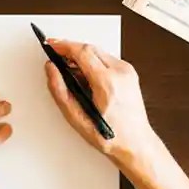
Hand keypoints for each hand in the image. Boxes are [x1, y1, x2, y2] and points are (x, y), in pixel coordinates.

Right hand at [44, 39, 154, 160]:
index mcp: (108, 83)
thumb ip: (61, 91)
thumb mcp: (78, 119)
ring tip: (71, 72)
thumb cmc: (111, 136)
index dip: (63, 45)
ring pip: (98, 51)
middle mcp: (121, 73)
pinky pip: (106, 59)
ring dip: (82, 56)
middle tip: (57, 57)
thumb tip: (52, 70)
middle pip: (90, 48)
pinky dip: (93, 63)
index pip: (82, 52)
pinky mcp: (129, 72)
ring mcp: (127, 71)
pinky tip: (86, 77)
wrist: (136, 143)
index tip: (51, 45)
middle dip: (70, 49)